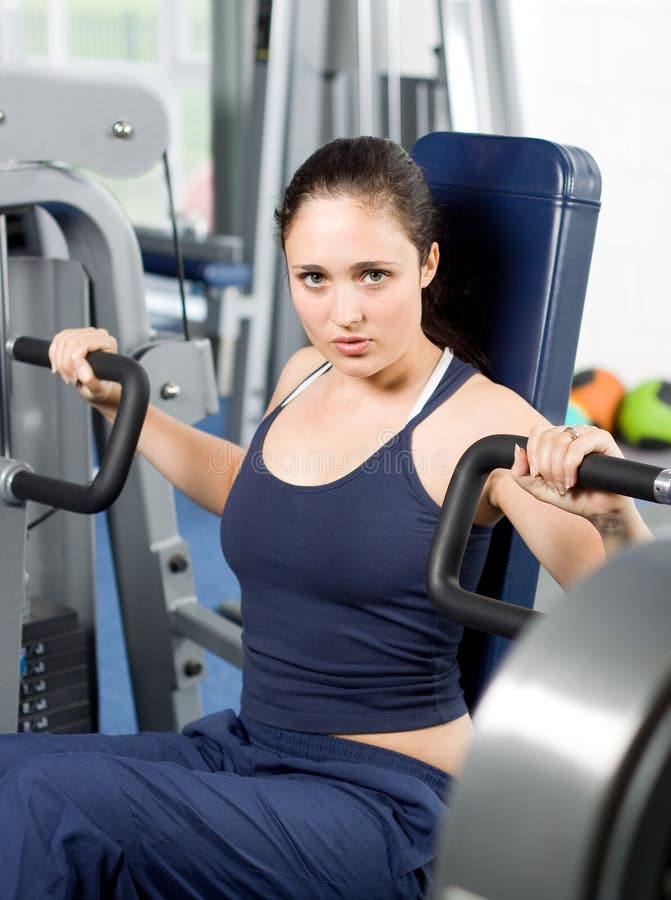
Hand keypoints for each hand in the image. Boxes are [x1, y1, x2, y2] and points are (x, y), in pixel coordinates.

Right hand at [48, 327, 119, 408]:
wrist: (96, 387)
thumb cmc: (101, 387)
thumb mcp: (98, 389)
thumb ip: (90, 379)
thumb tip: (78, 363)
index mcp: (108, 343)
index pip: (82, 343)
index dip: (72, 360)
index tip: (73, 376)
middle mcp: (98, 335)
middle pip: (69, 341)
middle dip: (64, 363)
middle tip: (69, 378)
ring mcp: (85, 333)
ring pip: (61, 340)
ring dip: (58, 361)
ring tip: (66, 374)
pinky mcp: (74, 335)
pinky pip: (57, 340)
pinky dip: (54, 356)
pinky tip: (60, 367)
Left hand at [510, 423, 631, 524]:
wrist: (600, 511)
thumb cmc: (572, 497)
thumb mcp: (538, 489)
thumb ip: (521, 473)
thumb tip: (518, 449)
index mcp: (558, 438)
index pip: (538, 431)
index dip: (533, 453)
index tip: (536, 475)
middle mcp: (573, 432)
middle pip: (548, 437)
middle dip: (546, 466)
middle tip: (554, 486)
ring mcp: (589, 433)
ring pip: (561, 440)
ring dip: (558, 469)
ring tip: (564, 486)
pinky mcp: (603, 439)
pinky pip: (578, 446)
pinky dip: (570, 466)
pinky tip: (573, 481)